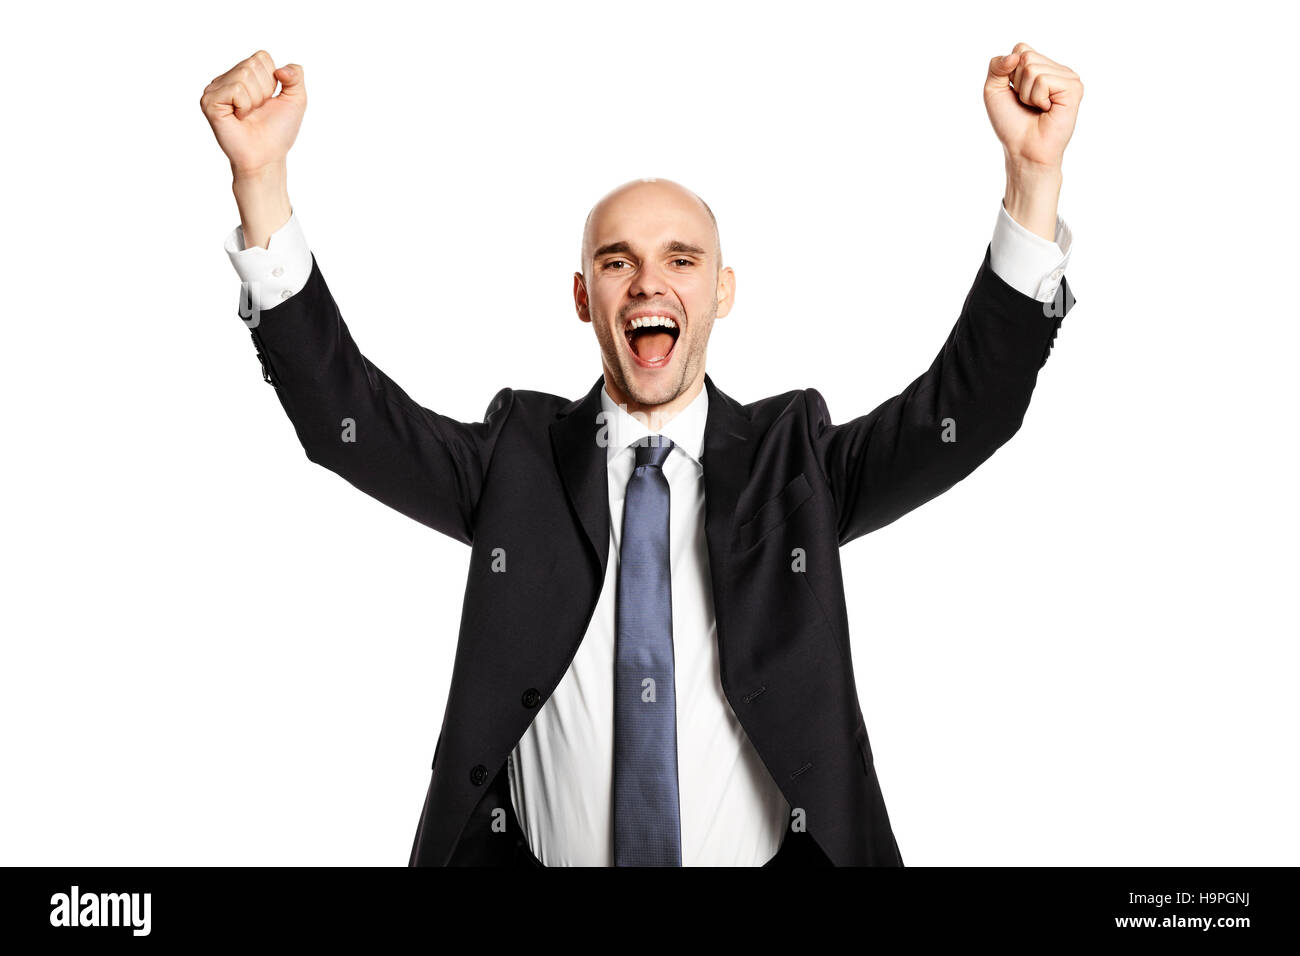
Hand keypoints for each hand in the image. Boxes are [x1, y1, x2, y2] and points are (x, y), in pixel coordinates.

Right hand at [200, 51, 305, 176]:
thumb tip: (280, 69)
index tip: (268, 101)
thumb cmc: (278, 131)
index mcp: (243, 74)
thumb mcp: (296, 100)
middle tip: (257, 111)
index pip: (262, 57)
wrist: (267, 156)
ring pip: (244, 75)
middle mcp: (226, 79)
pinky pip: (235, 89)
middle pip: (252, 65)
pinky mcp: (209, 101)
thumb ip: (296, 76)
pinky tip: (238, 118)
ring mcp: (215, 89)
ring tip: (247, 115)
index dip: (273, 81)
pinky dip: (244, 105)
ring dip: (254, 100)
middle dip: (264, 91)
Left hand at [984, 43, 1082, 172]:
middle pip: (1026, 56)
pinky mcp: (1074, 88)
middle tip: (1027, 104)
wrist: (1023, 149)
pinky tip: (1047, 110)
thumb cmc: (1011, 123)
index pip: (1020, 48)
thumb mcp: (993, 90)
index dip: (1009, 73)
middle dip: (1018, 84)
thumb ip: (996, 66)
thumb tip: (1015, 55)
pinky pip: (1043, 80)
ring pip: (1033, 68)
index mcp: (1042, 67)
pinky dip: (1037, 98)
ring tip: (1037, 108)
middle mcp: (1057, 69)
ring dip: (1027, 94)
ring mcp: (1068, 77)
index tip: (1015, 94)